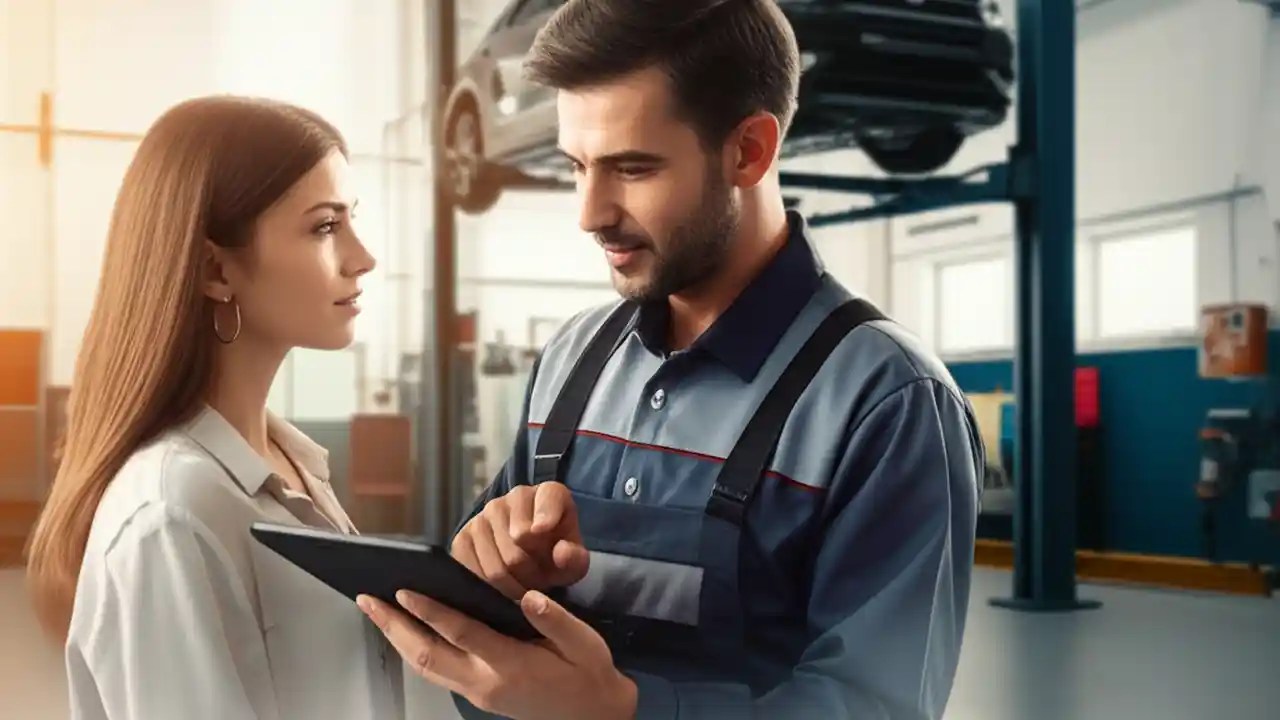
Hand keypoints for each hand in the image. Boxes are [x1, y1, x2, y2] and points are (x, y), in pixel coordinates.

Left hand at [358, 590, 637, 719]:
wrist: (593, 716)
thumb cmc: (588, 673)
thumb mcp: (585, 643)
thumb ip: (556, 620)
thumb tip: (529, 596)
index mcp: (511, 665)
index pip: (462, 634)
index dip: (431, 612)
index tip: (405, 590)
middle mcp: (485, 682)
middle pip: (427, 655)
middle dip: (394, 626)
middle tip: (367, 598)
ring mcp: (477, 692)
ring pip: (425, 667)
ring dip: (396, 638)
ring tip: (374, 610)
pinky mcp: (476, 694)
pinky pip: (435, 671)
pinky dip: (412, 649)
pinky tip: (403, 630)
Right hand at [452, 482, 589, 599]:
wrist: (532, 557)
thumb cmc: (556, 555)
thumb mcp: (574, 562)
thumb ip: (574, 558)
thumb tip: (560, 554)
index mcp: (549, 493)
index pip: (546, 500)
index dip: (545, 516)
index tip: (541, 532)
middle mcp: (515, 496)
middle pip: (518, 545)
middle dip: (532, 574)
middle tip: (539, 583)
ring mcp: (485, 514)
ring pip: (496, 565)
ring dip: (512, 586)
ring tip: (523, 585)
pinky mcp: (463, 537)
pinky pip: (471, 570)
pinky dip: (488, 588)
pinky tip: (501, 587)